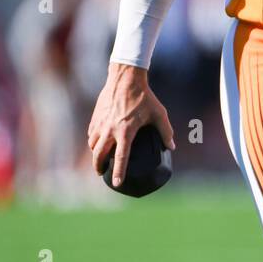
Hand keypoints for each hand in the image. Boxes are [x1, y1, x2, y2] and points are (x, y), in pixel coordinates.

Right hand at [87, 63, 175, 187]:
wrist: (125, 78)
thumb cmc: (144, 96)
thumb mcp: (159, 114)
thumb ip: (166, 131)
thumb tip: (171, 147)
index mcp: (126, 131)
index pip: (121, 157)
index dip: (118, 172)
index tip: (117, 183)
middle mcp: (110, 129)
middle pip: (99, 155)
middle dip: (99, 167)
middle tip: (102, 173)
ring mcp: (100, 123)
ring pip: (92, 144)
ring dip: (95, 154)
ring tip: (99, 158)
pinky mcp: (95, 116)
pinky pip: (91, 133)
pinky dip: (93, 140)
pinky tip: (97, 142)